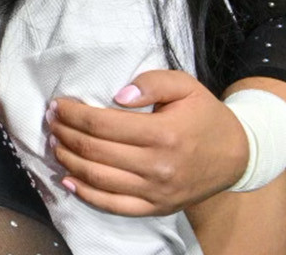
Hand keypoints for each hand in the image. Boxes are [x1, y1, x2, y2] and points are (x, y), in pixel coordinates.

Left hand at [49, 70, 249, 215]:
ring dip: (68, 160)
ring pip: (98, 178)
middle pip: (94, 150)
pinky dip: (86, 194)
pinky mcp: (158, 207)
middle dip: (64, 133)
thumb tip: (119, 94)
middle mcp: (158, 166)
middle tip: (51, 121)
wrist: (238, 154)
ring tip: (55, 144)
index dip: (72, 114)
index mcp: (163, 134)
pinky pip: (114, 205)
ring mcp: (157, 191)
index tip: (57, 104)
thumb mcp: (185, 86)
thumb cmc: (205, 116)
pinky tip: (68, 179)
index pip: (101, 124)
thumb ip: (151, 83)